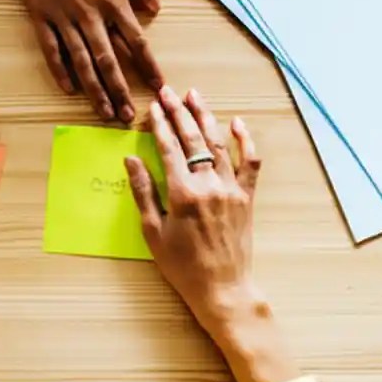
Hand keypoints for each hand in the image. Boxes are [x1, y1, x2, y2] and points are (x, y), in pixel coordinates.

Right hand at [7, 0, 161, 122]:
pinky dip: (60, 71)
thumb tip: (155, 7)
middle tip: (128, 116)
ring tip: (103, 112)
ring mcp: (64, 16)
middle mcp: (91, 13)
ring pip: (83, 62)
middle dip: (121, 91)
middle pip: (110, 61)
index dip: (148, 67)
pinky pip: (52, 49)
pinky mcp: (41, 15)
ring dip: (95, 90)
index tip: (159, 87)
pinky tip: (69, 89)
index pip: (136, 41)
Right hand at [126, 86, 259, 323]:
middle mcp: (209, 185)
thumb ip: (143, 192)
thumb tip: (131, 159)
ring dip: (205, 117)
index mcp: (182, 194)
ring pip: (218, 144)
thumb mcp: (152, 231)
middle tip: (168, 92)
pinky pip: (250, 163)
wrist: (222, 288)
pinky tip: (237, 124)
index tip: (153, 108)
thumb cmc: (182, 266)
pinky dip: (245, 141)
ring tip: (194, 96)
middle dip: (179, 112)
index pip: (168, 148)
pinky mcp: (246, 197)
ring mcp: (231, 189)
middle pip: (192, 139)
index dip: (159, 125)